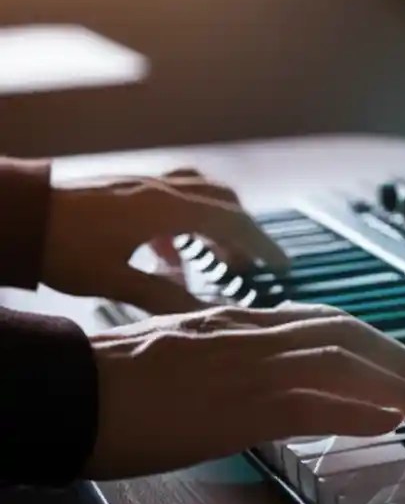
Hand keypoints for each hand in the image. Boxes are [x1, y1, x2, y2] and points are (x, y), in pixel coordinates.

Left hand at [42, 168, 287, 313]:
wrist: (17, 214)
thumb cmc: (62, 245)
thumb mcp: (114, 280)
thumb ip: (162, 297)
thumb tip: (201, 317)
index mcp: (168, 209)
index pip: (233, 221)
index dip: (261, 244)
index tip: (279, 264)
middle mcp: (162, 190)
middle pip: (222, 201)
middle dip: (242, 231)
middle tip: (251, 260)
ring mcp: (143, 186)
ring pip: (198, 195)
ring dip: (213, 223)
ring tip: (213, 256)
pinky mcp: (125, 190)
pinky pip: (170, 199)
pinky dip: (182, 223)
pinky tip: (166, 253)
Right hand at [86, 303, 404, 479]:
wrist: (64, 388)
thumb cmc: (113, 381)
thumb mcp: (187, 356)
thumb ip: (237, 360)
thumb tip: (277, 385)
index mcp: (240, 323)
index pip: (328, 323)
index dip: (378, 342)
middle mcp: (252, 336)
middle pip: (352, 338)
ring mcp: (247, 367)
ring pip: (345, 366)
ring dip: (402, 387)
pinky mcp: (235, 405)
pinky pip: (314, 403)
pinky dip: (359, 411)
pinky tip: (390, 423)